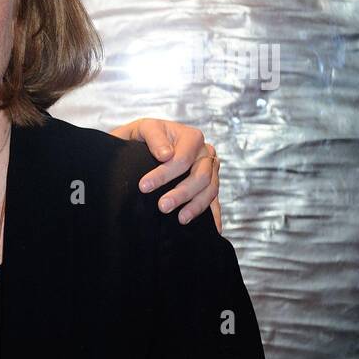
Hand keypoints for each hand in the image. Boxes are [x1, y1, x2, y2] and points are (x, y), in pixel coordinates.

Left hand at [111, 117, 222, 233]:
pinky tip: (214, 229)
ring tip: (180, 219)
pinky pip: (215, 199)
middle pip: (200, 176)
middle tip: (162, 206)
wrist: (145, 142)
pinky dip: (214, 214)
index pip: (183, 159)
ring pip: (210, 189)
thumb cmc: (144, 135)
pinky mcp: (208, 183)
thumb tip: (166, 155)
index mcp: (191, 137)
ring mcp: (209, 169)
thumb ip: (155, 137)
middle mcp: (205, 152)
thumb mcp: (145, 129)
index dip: (164, 174)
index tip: (144, 187)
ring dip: (196, 206)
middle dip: (181, 193)